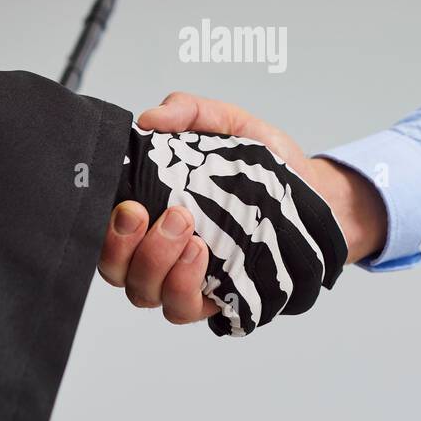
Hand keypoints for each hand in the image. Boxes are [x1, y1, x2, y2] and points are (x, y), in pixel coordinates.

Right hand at [98, 92, 388, 329]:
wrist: (317, 195)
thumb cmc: (268, 167)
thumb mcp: (231, 124)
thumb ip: (190, 111)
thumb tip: (150, 118)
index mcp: (150, 212)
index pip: (105, 230)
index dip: (104, 226)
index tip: (127, 205)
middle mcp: (158, 250)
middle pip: (116, 270)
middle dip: (127, 248)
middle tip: (166, 215)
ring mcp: (184, 279)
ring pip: (146, 293)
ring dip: (159, 265)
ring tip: (192, 234)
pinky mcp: (213, 301)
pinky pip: (183, 309)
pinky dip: (185, 286)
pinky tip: (203, 257)